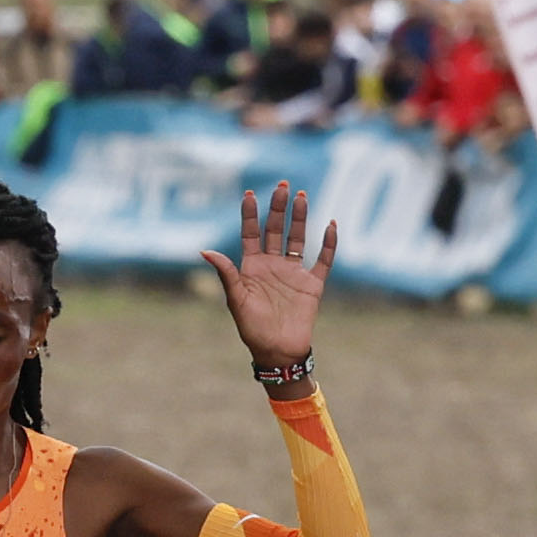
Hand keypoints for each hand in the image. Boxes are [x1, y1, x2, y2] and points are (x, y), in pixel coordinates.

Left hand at [200, 181, 335, 377]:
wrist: (277, 352)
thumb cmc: (252, 329)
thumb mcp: (236, 300)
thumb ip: (226, 273)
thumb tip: (205, 251)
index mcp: (252, 268)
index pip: (251, 234)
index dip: (250, 215)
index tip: (249, 194)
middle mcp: (273, 266)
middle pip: (276, 230)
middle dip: (278, 208)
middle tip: (282, 185)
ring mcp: (293, 273)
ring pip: (297, 238)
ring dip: (300, 218)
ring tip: (302, 196)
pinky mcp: (312, 284)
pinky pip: (323, 260)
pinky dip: (328, 244)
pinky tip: (330, 225)